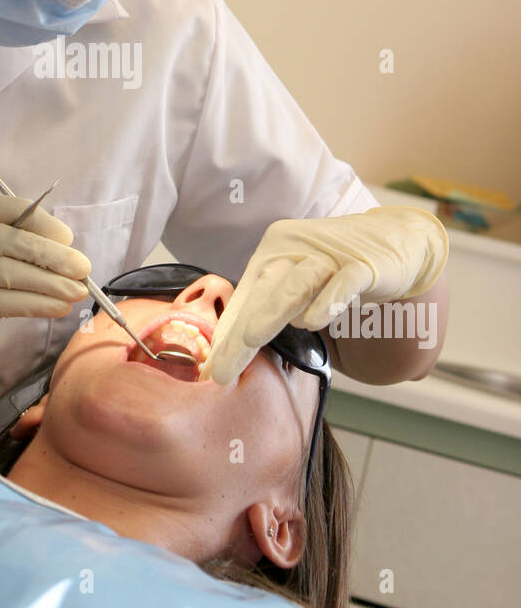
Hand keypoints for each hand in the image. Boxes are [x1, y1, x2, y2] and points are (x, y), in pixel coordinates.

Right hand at [0, 194, 90, 417]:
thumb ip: (8, 252)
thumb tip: (64, 252)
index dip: (35, 219)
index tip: (66, 236)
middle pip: (7, 241)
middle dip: (51, 254)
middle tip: (84, 267)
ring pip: (9, 273)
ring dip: (51, 283)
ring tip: (78, 292)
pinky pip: (4, 302)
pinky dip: (37, 304)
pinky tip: (58, 308)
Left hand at [200, 207, 447, 384]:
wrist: (396, 238)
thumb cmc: (339, 268)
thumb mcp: (301, 288)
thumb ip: (273, 310)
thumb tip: (236, 352)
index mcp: (274, 251)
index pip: (246, 297)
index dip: (227, 333)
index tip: (210, 369)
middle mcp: (296, 248)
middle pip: (263, 293)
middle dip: (239, 333)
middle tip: (221, 369)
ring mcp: (331, 254)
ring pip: (298, 283)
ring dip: (273, 311)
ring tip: (250, 340)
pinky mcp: (365, 264)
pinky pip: (344, 281)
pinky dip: (329, 300)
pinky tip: (314, 321)